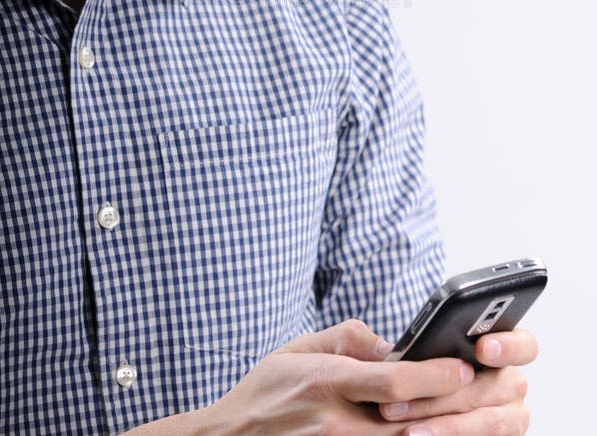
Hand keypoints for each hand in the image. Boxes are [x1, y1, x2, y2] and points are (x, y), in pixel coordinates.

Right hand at [201, 319, 521, 433]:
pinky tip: (447, 434)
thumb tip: (392, 345)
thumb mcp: (300, 347)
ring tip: (491, 418)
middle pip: (414, 422)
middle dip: (462, 408)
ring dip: (455, 432)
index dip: (435, 376)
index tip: (465, 367)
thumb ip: (348, 338)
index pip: (393, 382)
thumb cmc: (267, 390)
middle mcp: (338, 425)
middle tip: (498, 394)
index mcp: (327, 382)